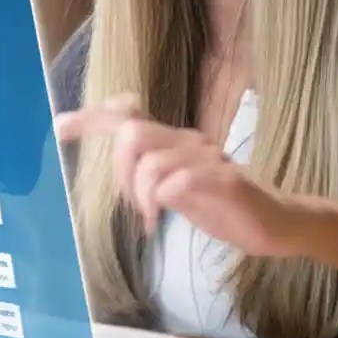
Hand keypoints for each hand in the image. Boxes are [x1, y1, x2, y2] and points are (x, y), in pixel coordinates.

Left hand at [54, 93, 295, 255]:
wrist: (277, 221)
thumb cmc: (223, 205)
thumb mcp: (176, 185)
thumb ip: (150, 169)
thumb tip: (121, 154)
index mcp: (175, 141)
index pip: (129, 117)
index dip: (92, 118)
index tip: (61, 127)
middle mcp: (189, 141)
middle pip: (133, 134)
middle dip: (120, 173)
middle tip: (134, 205)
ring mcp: (208, 158)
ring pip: (151, 160)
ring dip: (139, 195)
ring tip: (149, 218)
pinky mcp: (225, 181)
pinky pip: (180, 180)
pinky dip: (161, 199)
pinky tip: (161, 218)